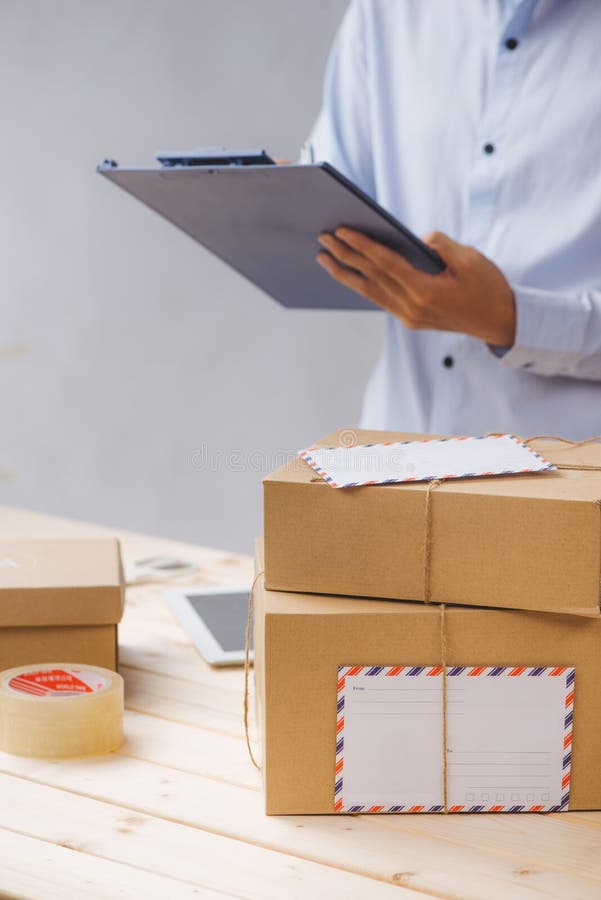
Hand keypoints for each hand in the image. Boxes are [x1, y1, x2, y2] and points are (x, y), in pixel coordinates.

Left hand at [316, 229, 515, 346]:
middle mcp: (412, 308)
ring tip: (324, 257)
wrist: (499, 322)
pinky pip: (380, 299)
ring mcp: (409, 317)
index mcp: (426, 293)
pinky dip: (363, 284)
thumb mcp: (471, 260)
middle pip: (372, 278)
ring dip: (346, 273)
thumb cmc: (488, 287)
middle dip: (346, 257)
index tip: (342, 232)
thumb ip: (442, 246)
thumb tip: (418, 239)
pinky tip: (349, 273)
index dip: (362, 247)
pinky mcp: (410, 319)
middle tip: (323, 239)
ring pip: (370, 292)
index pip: (386, 265)